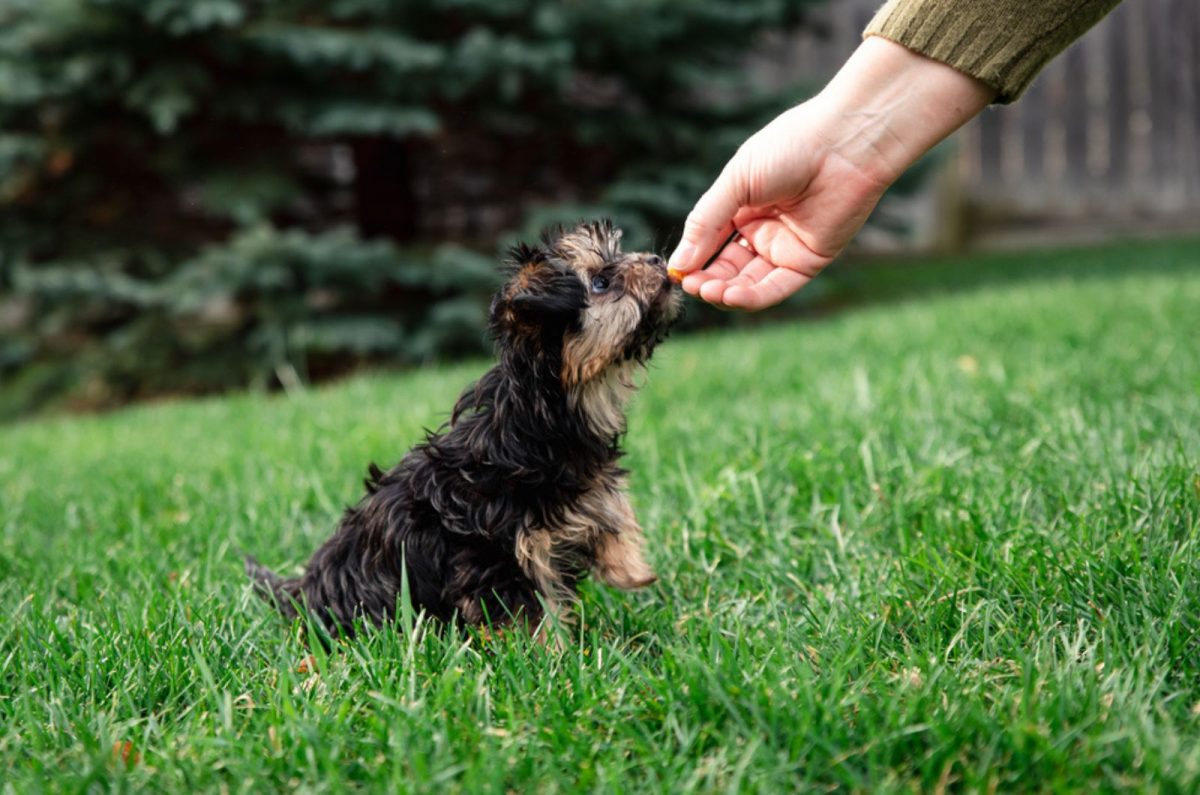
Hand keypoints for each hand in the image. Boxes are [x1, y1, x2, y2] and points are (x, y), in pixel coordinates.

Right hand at [668, 37, 994, 310]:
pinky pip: (777, 287)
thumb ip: (706, 223)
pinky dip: (753, 296)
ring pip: (749, 283)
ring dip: (726, 292)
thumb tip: (679, 262)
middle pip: (728, 268)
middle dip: (708, 280)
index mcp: (742, 206)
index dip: (694, 258)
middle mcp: (763, 230)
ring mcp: (786, 247)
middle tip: (691, 285)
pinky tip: (731, 295)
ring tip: (708, 291)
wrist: (844, 143)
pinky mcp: (809, 260)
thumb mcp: (736, 183)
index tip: (677, 272)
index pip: (710, 242)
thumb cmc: (790, 148)